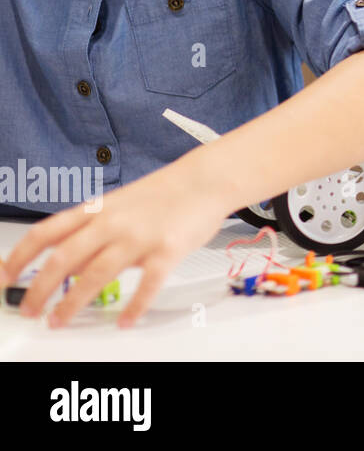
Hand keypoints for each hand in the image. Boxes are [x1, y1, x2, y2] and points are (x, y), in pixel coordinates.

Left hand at [0, 164, 231, 328]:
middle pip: (64, 259)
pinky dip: (133, 307)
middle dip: (38, 288)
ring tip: (59, 321)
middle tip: (28, 310)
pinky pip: (146, 286)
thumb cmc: (164, 193)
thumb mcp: (120, 206)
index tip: (2, 277)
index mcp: (98, 210)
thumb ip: (92, 234)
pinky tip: (125, 321)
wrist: (205, 180)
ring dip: (72, 303)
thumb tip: (68, 268)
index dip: (18, 257)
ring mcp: (139, 238)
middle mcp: (113, 224)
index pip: (46, 233)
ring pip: (95, 275)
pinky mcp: (167, 252)